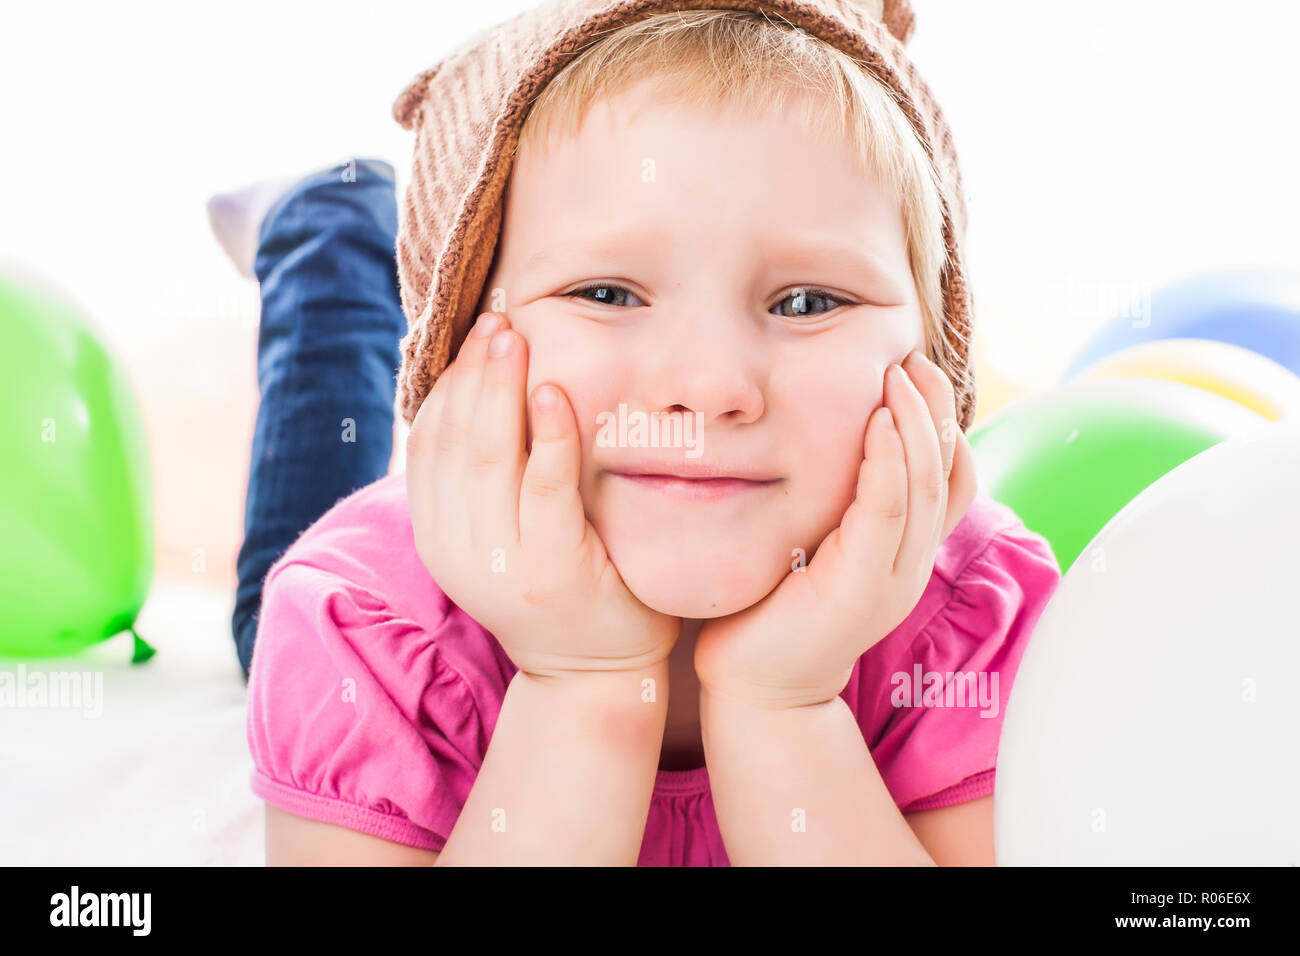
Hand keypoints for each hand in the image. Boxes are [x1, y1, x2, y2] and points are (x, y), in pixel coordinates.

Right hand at [406, 312, 679, 678]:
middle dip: (474, 372)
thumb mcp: (499, 534)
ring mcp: (502, 561)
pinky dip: (550, 434)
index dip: (448, 382)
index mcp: (436, 536)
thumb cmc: (555, 582)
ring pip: (489, 456)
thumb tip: (479, 389)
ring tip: (517, 336)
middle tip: (499, 320)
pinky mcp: (553, 566)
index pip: (428, 443)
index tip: (474, 335)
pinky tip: (556, 390)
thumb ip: (483, 481)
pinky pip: (546, 487)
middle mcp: (456, 549)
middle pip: (455, 440)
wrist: (593, 670)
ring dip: (502, 388)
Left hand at [693, 349, 976, 707]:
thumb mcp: (816, 541)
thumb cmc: (773, 604)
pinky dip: (888, 464)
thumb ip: (833, 499)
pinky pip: (887, 512)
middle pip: (948, 473)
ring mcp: (891, 578)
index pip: (951, 478)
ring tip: (898, 375)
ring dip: (916, 424)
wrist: (754, 683)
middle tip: (911, 358)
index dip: (943, 422)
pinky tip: (876, 424)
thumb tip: (823, 436)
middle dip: (935, 408)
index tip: (917, 370)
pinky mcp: (860, 588)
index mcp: (904, 550)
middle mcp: (910, 563)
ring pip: (926, 486)